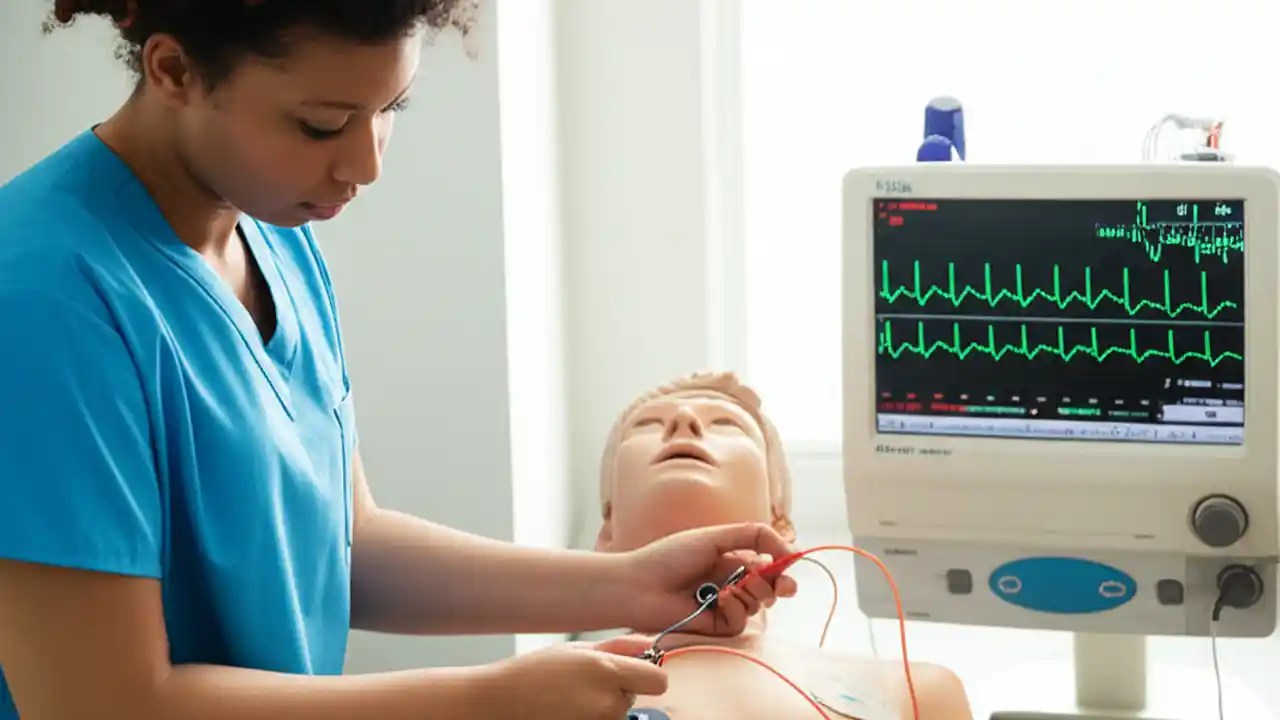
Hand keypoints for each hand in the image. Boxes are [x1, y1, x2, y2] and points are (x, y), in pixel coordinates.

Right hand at [480, 635, 666, 718]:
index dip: (648, 675)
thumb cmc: (534, 672)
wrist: (500, 703)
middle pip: (634, 697)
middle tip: (583, 684)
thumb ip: (617, 646)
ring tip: (570, 699)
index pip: (658, 681)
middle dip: (616, 690)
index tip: (633, 673)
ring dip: (603, 707)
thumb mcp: (575, 649)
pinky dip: (591, 719)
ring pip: (618, 713)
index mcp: (607, 671)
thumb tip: (647, 644)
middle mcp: (608, 702)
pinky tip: (567, 712)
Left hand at [619, 522, 798, 636]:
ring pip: (757, 605)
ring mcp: (723, 605)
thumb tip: (789, 550)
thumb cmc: (669, 556)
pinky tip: (719, 600)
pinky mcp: (716, 627)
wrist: (639, 586)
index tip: (791, 563)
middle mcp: (729, 581)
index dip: (782, 564)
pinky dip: (735, 609)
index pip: (767, 563)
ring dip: (751, 594)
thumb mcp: (714, 537)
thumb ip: (753, 536)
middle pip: (769, 586)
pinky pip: (740, 622)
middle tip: (783, 586)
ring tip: (731, 587)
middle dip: (778, 584)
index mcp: (729, 558)